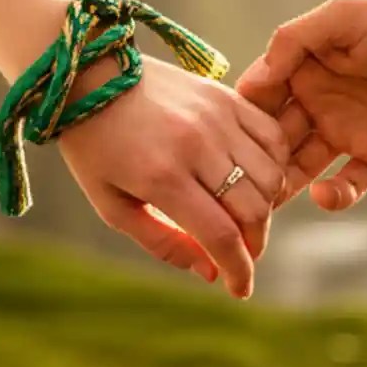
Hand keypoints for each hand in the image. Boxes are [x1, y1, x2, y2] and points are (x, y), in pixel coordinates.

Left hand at [58, 56, 287, 298]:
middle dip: (254, 244)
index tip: (240, 289)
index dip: (239, 270)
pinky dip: (275, 165)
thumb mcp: (112, 206)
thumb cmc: (95, 147)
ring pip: (270, 176)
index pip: (221, 235)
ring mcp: (216, 117)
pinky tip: (257, 179)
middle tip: (240, 253)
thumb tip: (211, 273)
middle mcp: (196, 145)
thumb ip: (163, 243)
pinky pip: (273, 136)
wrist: (90, 77)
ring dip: (266, 208)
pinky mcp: (226, 96)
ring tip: (246, 216)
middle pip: (253, 209)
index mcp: (162, 177)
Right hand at [236, 0, 366, 211]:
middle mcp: (317, 102)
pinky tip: (324, 195)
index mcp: (302, 68)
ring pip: (302, 168)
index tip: (220, 145)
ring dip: (283, 188)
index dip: (239, 123)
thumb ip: (295, 39)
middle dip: (252, 166)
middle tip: (234, 192)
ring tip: (267, 208)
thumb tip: (252, 79)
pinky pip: (349, 184)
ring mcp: (347, 131)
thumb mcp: (344, 17)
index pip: (258, 100)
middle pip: (273, 141)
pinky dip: (334, 195)